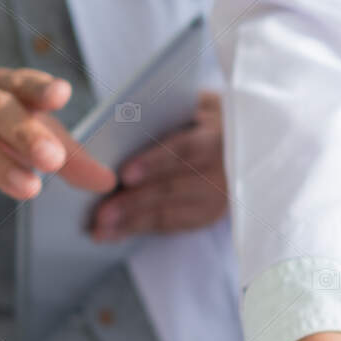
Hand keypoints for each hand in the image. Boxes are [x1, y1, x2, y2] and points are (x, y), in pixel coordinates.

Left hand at [91, 91, 227, 240]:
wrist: (240, 143)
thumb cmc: (204, 121)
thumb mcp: (199, 107)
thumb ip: (171, 112)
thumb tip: (125, 120)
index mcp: (218, 137)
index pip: (184, 150)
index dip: (155, 162)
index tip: (125, 175)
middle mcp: (223, 171)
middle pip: (173, 188)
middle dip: (134, 202)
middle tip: (101, 214)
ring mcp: (217, 197)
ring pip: (170, 213)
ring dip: (132, 223)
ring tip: (101, 229)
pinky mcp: (209, 215)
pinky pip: (171, 226)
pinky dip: (140, 229)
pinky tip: (115, 233)